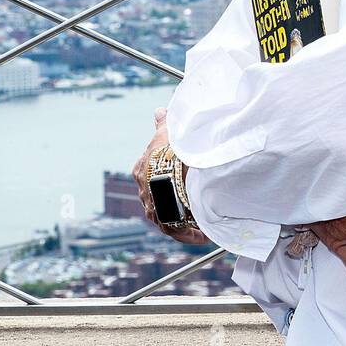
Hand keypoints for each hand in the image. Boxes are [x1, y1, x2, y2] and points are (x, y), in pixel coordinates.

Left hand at [132, 107, 210, 245]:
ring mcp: (153, 209)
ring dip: (183, 215)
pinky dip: (191, 233)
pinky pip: (178, 231)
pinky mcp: (166, 223)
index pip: (149, 173)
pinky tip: (203, 234)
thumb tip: (159, 111)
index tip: (177, 174)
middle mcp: (144, 192)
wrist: (173, 173)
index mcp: (141, 170)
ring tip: (200, 218)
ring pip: (168, 214)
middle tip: (191, 196)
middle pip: (157, 195)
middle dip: (172, 196)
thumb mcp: (167, 134)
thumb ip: (163, 125)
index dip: (164, 173)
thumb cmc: (170, 150)